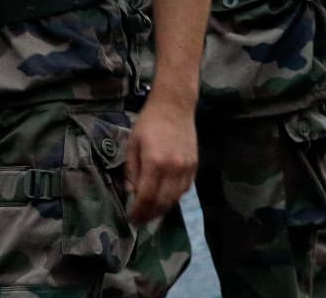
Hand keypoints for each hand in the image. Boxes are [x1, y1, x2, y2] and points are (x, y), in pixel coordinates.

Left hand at [125, 99, 197, 223]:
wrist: (174, 105)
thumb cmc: (149, 123)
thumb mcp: (132, 145)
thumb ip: (132, 171)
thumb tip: (132, 193)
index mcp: (155, 163)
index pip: (146, 197)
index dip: (138, 212)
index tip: (131, 219)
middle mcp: (173, 169)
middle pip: (162, 203)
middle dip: (149, 215)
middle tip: (140, 220)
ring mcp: (186, 168)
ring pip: (175, 199)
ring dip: (162, 209)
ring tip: (151, 213)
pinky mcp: (195, 166)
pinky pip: (185, 190)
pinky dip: (174, 198)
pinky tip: (165, 199)